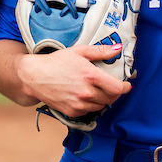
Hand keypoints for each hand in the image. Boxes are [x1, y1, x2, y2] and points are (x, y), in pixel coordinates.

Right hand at [16, 45, 130, 116]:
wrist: (34, 76)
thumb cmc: (57, 61)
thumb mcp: (79, 51)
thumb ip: (100, 52)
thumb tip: (118, 49)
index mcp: (90, 76)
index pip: (117, 88)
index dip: (124, 87)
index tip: (126, 85)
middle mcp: (86, 92)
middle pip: (111, 99)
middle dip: (114, 93)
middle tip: (111, 87)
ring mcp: (79, 104)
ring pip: (101, 106)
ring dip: (103, 100)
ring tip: (98, 90)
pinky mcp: (72, 111)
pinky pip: (89, 111)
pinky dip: (91, 105)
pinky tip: (86, 96)